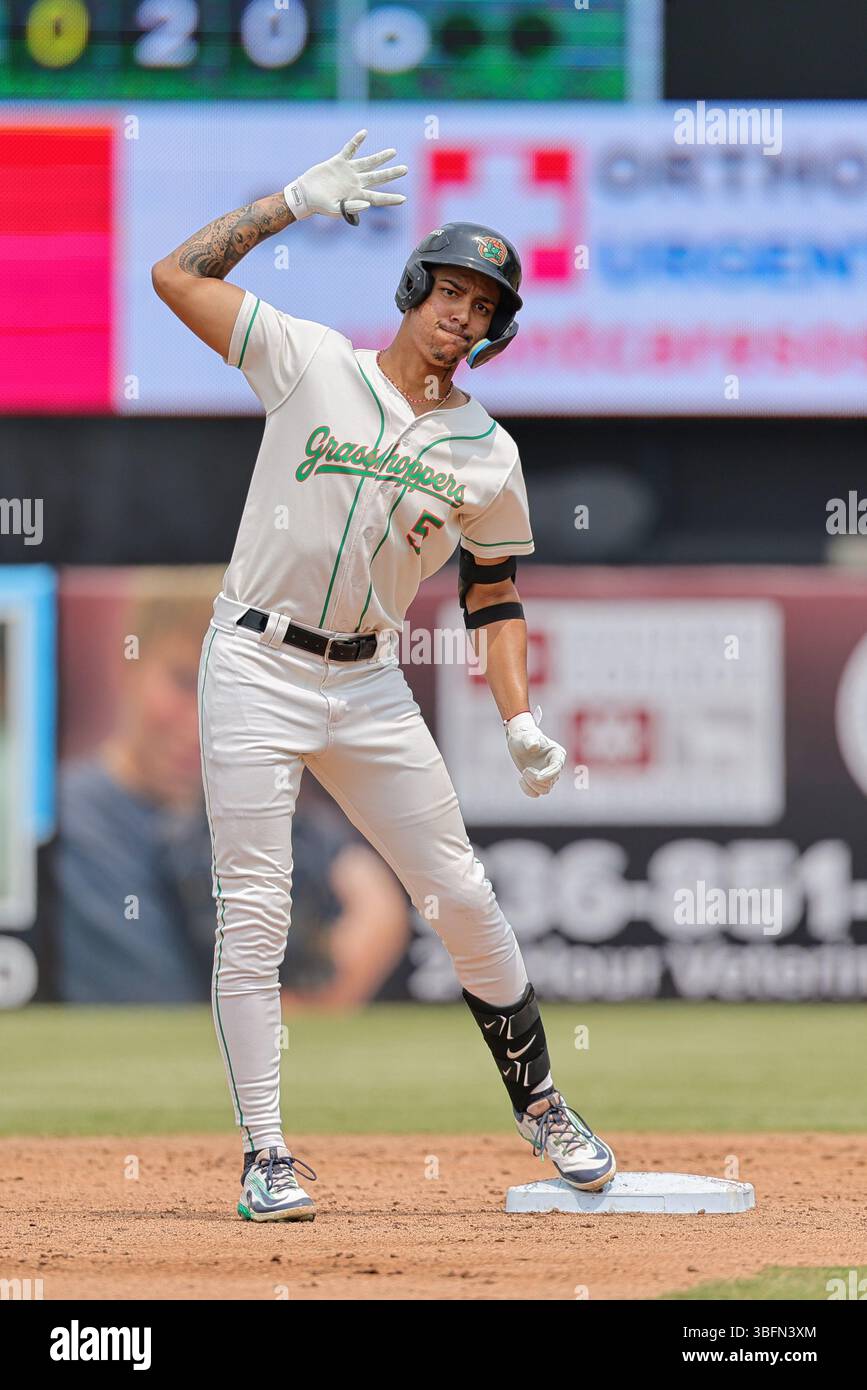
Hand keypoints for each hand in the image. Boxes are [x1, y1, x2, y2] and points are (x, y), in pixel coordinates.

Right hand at [284, 129, 407, 220]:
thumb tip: (368, 205)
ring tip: (393, 152)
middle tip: (405, 169)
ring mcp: (348, 172)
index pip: (378, 198)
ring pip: (368, 163)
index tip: (403, 200)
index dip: (390, 199)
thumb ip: (351, 207)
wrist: (305, 194)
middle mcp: (356, 183)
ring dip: (381, 157)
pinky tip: (364, 133)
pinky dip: (356, 141)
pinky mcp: (338, 162)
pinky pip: (350, 149)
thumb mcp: (335, 209)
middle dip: (392, 174)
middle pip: (378, 178)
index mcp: (357, 196)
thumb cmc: (319, 206)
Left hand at [505, 712, 566, 798]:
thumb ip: (530, 740)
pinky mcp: (539, 781)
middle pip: (551, 781)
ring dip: (532, 785)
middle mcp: (555, 766)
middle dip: (536, 779)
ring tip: (523, 774)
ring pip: (545, 789)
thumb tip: (534, 746)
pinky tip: (520, 780)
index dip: (548, 775)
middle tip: (525, 770)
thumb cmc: (524, 736)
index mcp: (557, 754)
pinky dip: (528, 790)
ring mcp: (548, 775)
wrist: (519, 741)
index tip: (536, 776)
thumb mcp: (526, 736)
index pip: (557, 768)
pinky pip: (537, 793)